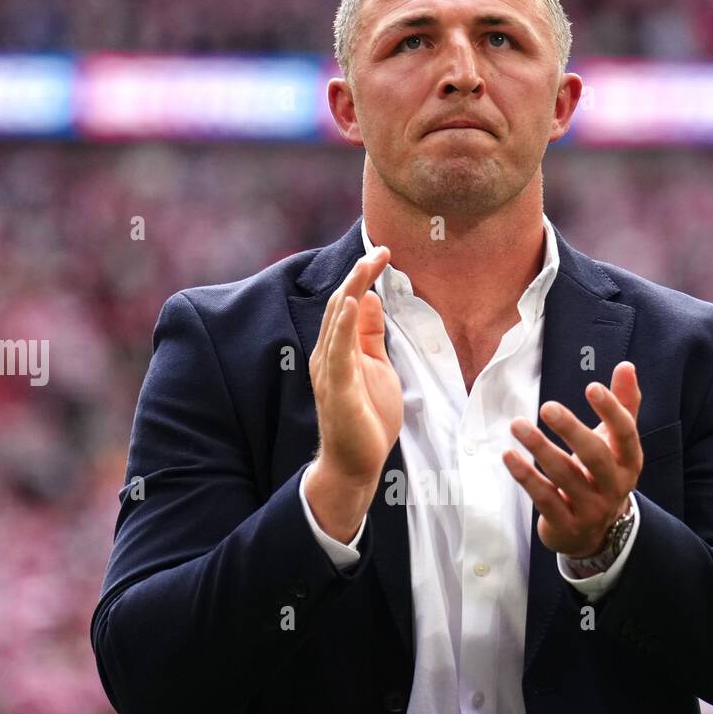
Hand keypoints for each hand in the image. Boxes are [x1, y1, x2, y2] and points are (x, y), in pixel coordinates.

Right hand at [308, 246, 402, 489]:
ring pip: (337, 322)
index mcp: (337, 349)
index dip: (363, 276)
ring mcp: (330, 371)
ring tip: (367, 265)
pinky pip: (339, 352)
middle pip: (339, 305)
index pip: (347, 303)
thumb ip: (369, 334)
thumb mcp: (376, 366)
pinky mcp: (338, 389)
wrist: (355, 463)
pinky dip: (344, 325)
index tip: (385, 253)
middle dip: (359, 275)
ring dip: (352, 290)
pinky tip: (352, 302)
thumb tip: (368, 298)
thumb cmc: (366, 416)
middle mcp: (327, 355)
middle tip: (382, 251)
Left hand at [502, 361, 642, 557]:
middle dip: (572, 430)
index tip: (592, 387)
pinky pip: (544, 498)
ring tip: (517, 424)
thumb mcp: (616, 444)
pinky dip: (525, 476)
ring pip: (565, 476)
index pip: (625, 434)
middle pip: (595, 456)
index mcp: (628, 462)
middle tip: (548, 406)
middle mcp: (613, 487)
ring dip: (540, 448)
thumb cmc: (601, 475)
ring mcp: (590, 509)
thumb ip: (623, 405)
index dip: (611, 411)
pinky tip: (508, 455)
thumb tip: (626, 365)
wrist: (593, 533)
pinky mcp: (565, 524)